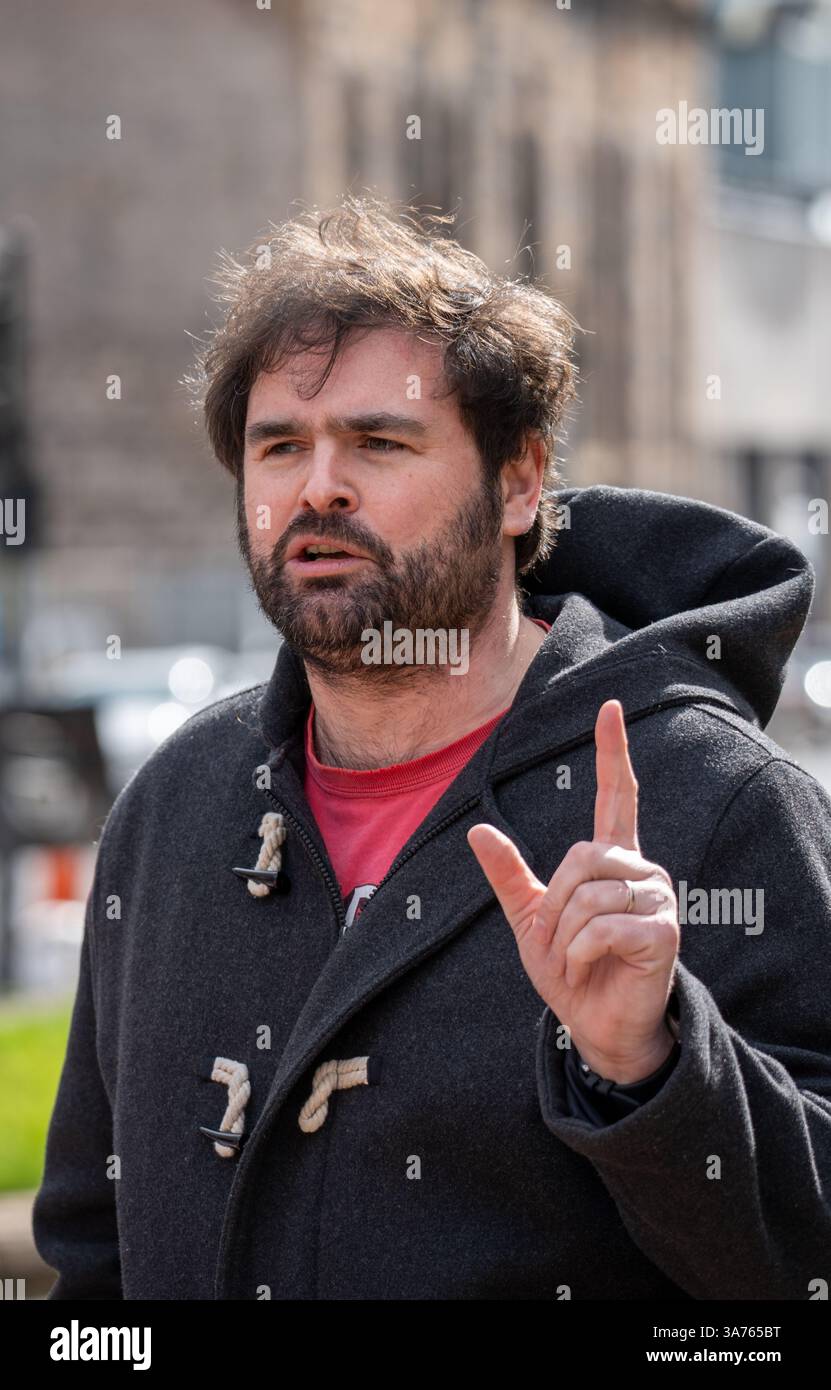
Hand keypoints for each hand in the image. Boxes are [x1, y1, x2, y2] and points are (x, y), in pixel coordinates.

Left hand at [467, 699, 679, 1084]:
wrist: (595, 1025)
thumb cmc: (571, 969)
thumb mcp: (529, 920)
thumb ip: (509, 874)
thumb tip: (477, 830)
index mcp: (610, 860)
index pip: (616, 794)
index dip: (612, 752)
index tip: (609, 708)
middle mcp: (640, 870)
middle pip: (582, 855)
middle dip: (554, 905)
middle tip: (558, 944)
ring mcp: (658, 899)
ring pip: (590, 893)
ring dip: (565, 936)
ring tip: (575, 959)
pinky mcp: (664, 932)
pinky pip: (605, 926)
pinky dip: (582, 952)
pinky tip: (591, 967)